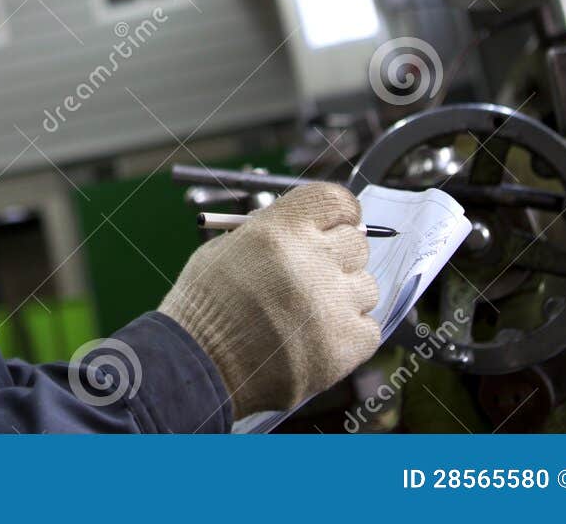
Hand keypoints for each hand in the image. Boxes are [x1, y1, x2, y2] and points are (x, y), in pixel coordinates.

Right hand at [158, 183, 380, 417]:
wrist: (198, 363)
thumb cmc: (206, 304)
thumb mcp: (229, 248)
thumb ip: (274, 233)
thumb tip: (315, 228)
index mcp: (280, 230)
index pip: (336, 201)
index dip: (340, 213)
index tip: (338, 223)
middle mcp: (312, 261)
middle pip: (357, 243)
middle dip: (338, 255)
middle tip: (314, 273)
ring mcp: (332, 304)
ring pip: (366, 286)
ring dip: (343, 295)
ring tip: (309, 312)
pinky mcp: (345, 345)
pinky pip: (368, 327)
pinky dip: (348, 332)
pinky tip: (317, 336)